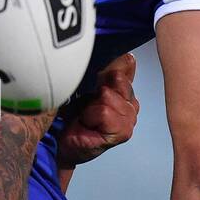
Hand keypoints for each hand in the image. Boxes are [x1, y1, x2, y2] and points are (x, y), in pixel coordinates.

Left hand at [57, 52, 138, 167]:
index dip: (104, 77)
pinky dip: (90, 116)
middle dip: (98, 92)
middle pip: (117, 80)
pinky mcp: (122, 132)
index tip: (94, 91)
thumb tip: (130, 57)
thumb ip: (112, 73)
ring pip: (108, 96)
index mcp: (128, 95)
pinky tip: (89, 124)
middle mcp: (133, 108)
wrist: (65, 142)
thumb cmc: (78, 118)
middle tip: (89, 107)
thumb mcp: (94, 89)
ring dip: (91, 107)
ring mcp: (130, 121)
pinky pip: (104, 112)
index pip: (123, 72)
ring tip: (88, 117)